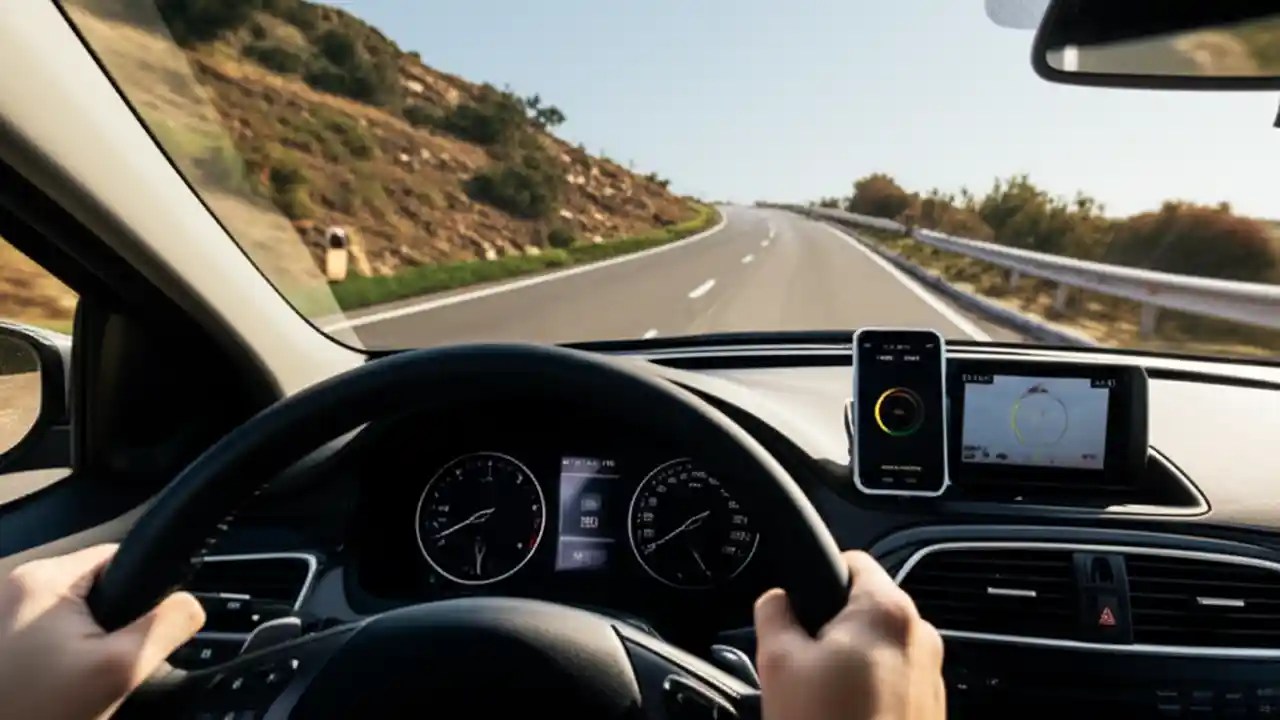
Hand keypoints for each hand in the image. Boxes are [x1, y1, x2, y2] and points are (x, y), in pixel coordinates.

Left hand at [0, 544, 205, 719]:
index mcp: (44, 577)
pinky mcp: (0, 637)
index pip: (120, 557)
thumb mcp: (120, 669)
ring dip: (87, 639)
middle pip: (97, 586)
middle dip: (113, 623)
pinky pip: (48, 630)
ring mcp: (3, 611)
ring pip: (74, 611)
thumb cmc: (38, 711)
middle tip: (104, 666)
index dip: (143, 595)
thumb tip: (191, 605)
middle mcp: (17, 584)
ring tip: (78, 676)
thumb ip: (166, 626)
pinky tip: (56, 681)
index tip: (135, 635)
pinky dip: (61, 651)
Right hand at [754, 551, 944, 719]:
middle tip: (801, 666)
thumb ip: (774, 611)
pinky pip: (893, 682)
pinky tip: (844, 718)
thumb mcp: (777, 662)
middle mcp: (921, 636)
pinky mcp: (932, 710)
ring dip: (849, 663)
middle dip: (830, 630)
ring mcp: (932, 676)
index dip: (816, 581)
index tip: (797, 612)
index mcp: (887, 611)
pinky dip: (868, 691)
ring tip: (822, 700)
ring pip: (877, 648)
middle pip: (863, 609)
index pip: (850, 562)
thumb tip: (777, 599)